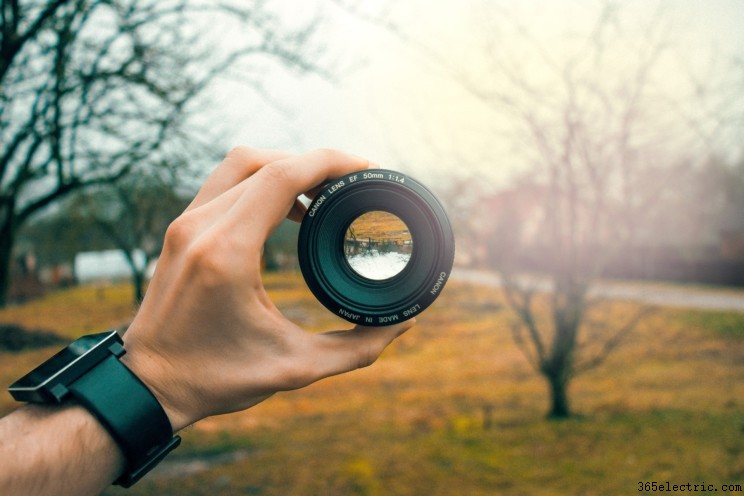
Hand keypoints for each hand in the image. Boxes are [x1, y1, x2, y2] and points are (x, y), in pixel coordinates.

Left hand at [121, 147, 414, 430]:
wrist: (147, 385)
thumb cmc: (215, 379)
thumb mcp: (295, 369)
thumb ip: (356, 349)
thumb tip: (403, 326)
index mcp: (227, 253)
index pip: (282, 176)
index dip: (331, 162)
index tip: (366, 168)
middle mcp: (201, 227)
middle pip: (265, 160)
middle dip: (315, 163)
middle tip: (351, 182)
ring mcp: (185, 224)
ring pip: (241, 164)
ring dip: (285, 166)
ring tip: (322, 194)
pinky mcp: (180, 229)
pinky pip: (224, 183)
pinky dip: (260, 181)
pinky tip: (287, 207)